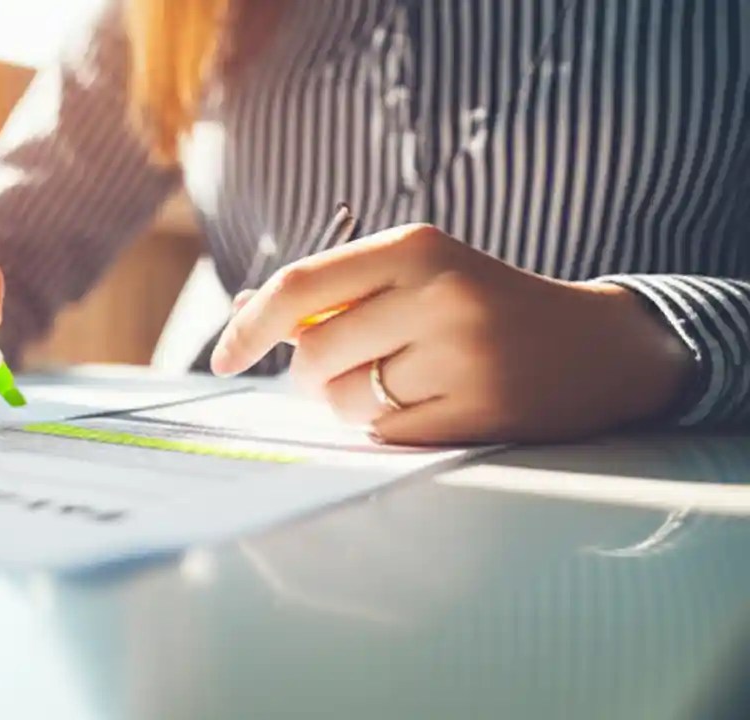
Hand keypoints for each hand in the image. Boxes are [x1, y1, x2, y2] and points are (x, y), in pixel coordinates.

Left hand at [212, 225, 693, 443]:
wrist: (596, 346)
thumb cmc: (484, 305)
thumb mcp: (419, 271)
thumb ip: (336, 290)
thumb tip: (248, 317)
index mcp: (416, 246)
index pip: (299, 287)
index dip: (248, 326)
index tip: (223, 356)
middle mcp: (438, 294)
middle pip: (314, 356)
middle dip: (314, 376)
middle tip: (349, 370)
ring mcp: (462, 356)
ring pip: (346, 401)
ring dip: (353, 403)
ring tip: (402, 382)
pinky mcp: (478, 412)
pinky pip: (386, 434)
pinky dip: (388, 427)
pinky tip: (429, 405)